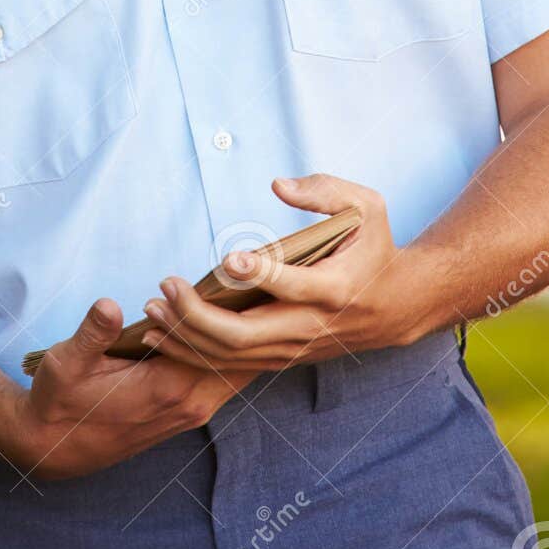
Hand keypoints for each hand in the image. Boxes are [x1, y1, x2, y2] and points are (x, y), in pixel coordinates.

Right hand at [12, 297, 257, 480]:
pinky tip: (234, 328)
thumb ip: (93, 334)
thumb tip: (109, 304)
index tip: (236, 272)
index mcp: (167, 387)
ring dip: (245, 338)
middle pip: (241, 357)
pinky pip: (225, 381)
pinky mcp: (187, 414)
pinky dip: (236, 355)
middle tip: (253, 278)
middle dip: (248, 319)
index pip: (216, 340)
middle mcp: (189, 403)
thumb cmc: (60, 401)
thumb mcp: (66, 362)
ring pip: (239, 372)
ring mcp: (192, 412)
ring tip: (249, 296)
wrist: (56, 449)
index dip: (226, 305)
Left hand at [138, 174, 429, 373]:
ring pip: (232, 356)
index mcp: (335, 288)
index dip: (260, 275)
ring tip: (152, 310)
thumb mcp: (367, 206)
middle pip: (246, 335)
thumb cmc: (375, 246)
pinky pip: (232, 363)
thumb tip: (278, 185)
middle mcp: (312, 326)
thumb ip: (323, 190)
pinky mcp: (281, 357)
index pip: (292, 287)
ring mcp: (294, 348)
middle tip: (164, 286)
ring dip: (187, 336)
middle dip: (198, 316)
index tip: (228, 258)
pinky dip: (195, 352)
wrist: (396, 305)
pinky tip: (163, 334)